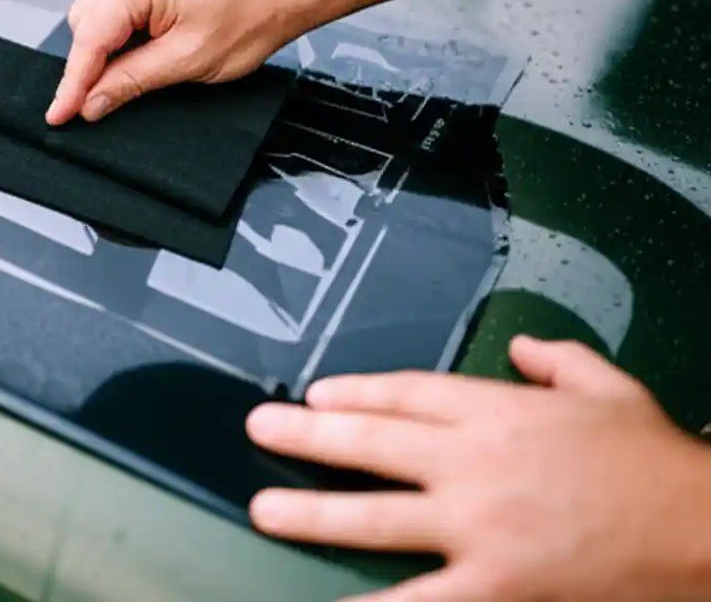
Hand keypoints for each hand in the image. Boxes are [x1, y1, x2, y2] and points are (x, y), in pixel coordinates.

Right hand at [45, 0, 322, 125]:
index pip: (89, 38)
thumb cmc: (249, 15)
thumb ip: (131, 81)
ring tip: (138, 71)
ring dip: (106, 50)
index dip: (73, 83)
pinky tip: (139, 51)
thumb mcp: (186, 61)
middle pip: (84, 25)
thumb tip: (90, 103)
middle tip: (98, 106)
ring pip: (94, 17)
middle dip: (90, 66)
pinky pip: (112, 6)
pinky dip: (119, 34)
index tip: (58, 116)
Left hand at [246, 336, 710, 600]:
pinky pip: (416, 601)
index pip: (405, 394)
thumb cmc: (659, 463)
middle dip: (305, 436)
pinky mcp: (494, 585)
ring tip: (264, 511)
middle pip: (370, 443)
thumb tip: (524, 348)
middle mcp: (474, 462)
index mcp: (498, 411)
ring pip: (375, 517)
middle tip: (260, 428)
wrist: (709, 531)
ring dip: (312, 513)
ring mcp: (478, 526)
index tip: (314, 394)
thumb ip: (558, 361)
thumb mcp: (611, 388)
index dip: (353, 392)